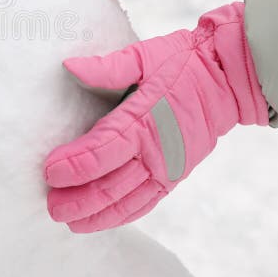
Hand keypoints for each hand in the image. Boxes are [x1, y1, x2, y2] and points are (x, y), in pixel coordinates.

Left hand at [45, 3, 268, 232]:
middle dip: (77, 199)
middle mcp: (156, 152)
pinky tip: (101, 220)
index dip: (73, 165)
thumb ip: (107, 67)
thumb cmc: (183, 64)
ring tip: (69, 220)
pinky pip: (146, 204)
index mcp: (144, 121)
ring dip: (95, 215)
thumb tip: (70, 66)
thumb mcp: (145, 56)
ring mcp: (167, 169)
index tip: (48, 170)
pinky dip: (122, 216)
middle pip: (110, 186)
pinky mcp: (175, 177)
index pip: (101, 151)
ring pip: (126, 202)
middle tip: (51, 205)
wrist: (228, 80)